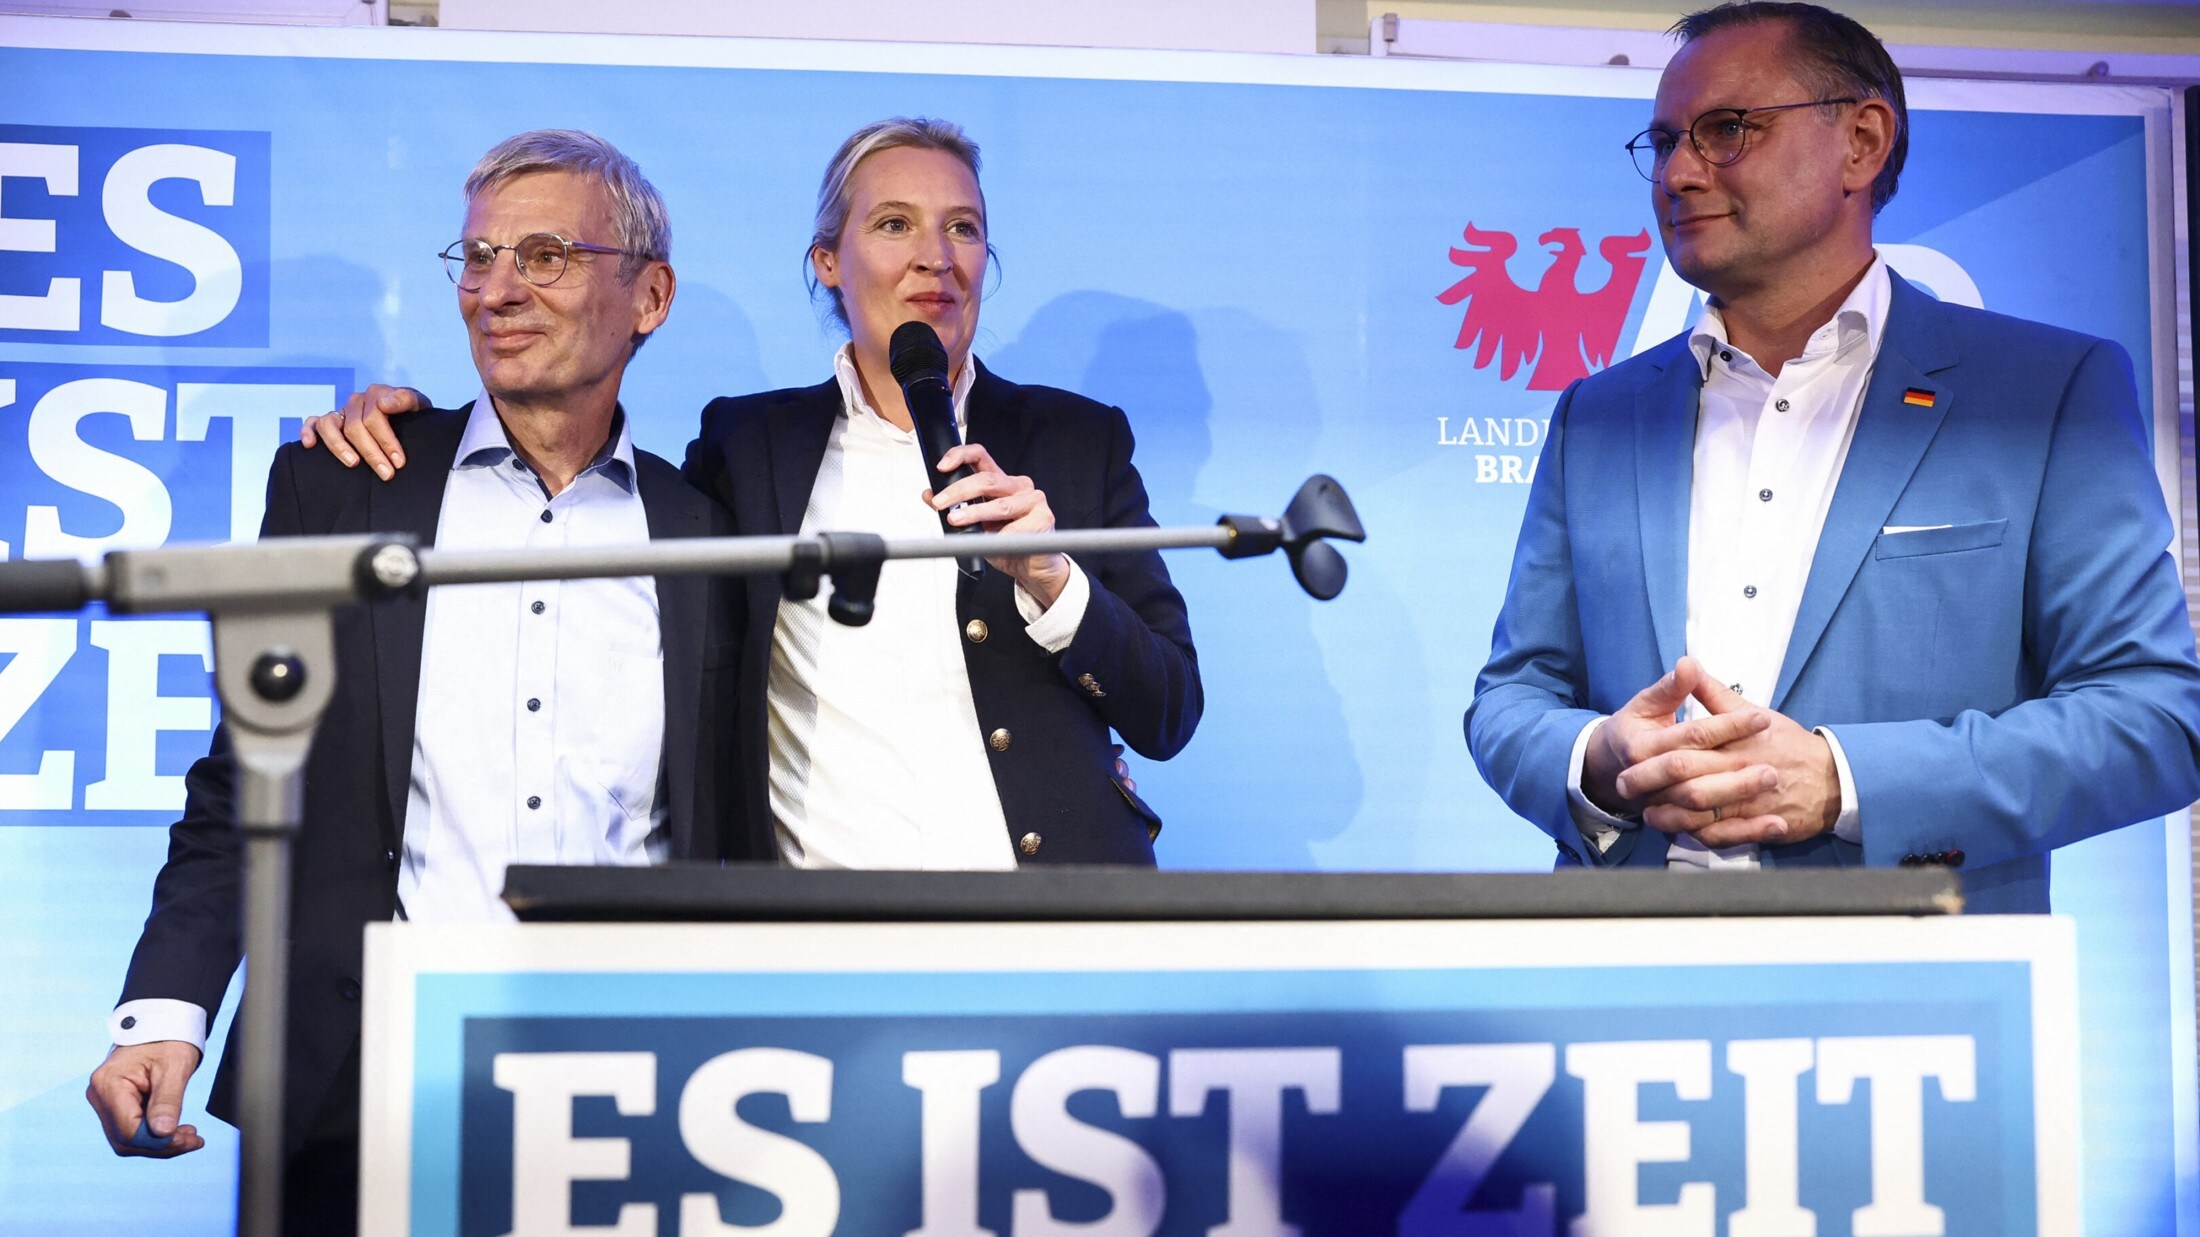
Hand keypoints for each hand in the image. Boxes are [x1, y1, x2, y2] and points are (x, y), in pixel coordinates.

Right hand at [87, 1041, 204, 1157]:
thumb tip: (163, 1133)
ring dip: (159, 1143)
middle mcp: (100, 1095)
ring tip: (190, 1137)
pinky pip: (131, 1127)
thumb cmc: (168, 1038)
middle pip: (125, 1138)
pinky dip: (155, 1134)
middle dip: (161, 1145)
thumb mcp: (174, 1066)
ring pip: (127, 1138)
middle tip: (194, 1141)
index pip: (128, 1128)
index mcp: (109, 1083)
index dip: (158, 1141)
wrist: (162, 1023)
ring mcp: (105, 1100)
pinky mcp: (115, 1104)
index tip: (188, 1139)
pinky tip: (178, 1131)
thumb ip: (168, 1100)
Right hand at [297, 384, 427, 479]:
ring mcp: (342, 411)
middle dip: (372, 452)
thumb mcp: (419, 405)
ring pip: (329, 425)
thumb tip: (383, 404)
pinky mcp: (329, 421)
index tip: (398, 462)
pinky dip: (308, 431)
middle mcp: (356, 401)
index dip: (386, 440)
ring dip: (339, 446)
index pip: (375, 416)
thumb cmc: (413, 414)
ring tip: (353, 463)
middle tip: (386, 473)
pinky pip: (313, 423)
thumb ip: (405, 400)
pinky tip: (310, 445)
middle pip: (356, 426)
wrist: (409, 419)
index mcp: (377, 394)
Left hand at [926, 443, 1071, 607]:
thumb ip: (954, 507)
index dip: (960, 456)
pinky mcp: (1044, 517)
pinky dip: (1000, 537)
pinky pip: (1016, 528)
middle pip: (986, 480)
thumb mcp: (974, 525)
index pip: (980, 457)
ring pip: (999, 505)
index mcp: (1000, 481)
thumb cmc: (1006, 543)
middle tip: (940, 503)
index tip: (942, 467)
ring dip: (974, 513)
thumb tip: (929, 495)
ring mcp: (1033, 499)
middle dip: (958, 491)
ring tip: (956, 520)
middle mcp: (1017, 486)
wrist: (1031, 567)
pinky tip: (994, 543)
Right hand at [1584, 657, 1774, 822]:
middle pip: (1693, 774)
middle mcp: (1647, 781)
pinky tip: (1777, 825)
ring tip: (1774, 783)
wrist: (1612, 771)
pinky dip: (1746, 833)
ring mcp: (1661, 807)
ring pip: (1700, 807)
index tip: (1761, 719)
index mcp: (1641, 747)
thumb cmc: (1635, 731)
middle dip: (1735, 767)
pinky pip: (1712, 837)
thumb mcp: (1647, 705)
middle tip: (1774, 760)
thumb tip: (1689, 663)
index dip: (1727, 726)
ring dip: (1738, 796)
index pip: (1691, 736)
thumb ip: (1671, 687)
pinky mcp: (1678, 827)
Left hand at [1637, 677, 1840, 847]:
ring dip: (1670, 816)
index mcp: (1739, 743)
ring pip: (1701, 814)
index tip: (1628, 757)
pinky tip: (1679, 831)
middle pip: (1690, 784)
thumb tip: (1689, 666)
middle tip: (1624, 788)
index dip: (1657, 755)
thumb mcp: (1757, 714)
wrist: (1834, 778)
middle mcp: (1743, 774)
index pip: (1690, 747)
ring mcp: (1750, 804)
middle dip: (1653, 787)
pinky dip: (1697, 835)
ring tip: (1648, 814)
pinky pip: (1721, 836)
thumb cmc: (1790, 743)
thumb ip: (1718, 696)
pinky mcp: (1758, 826)